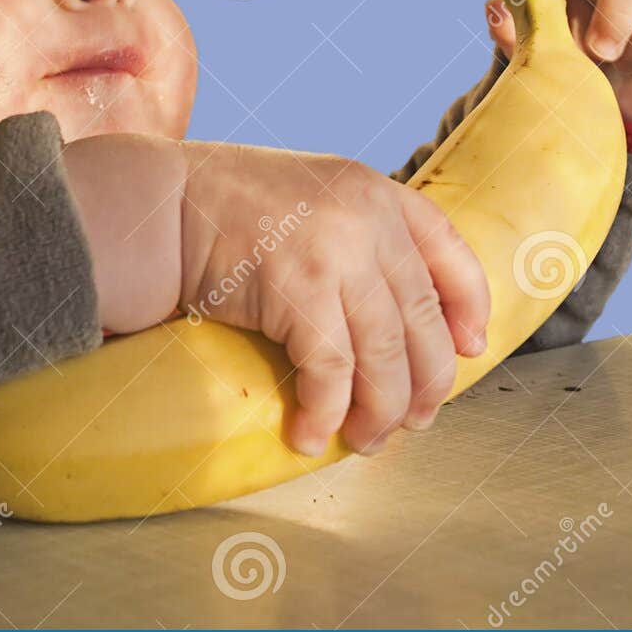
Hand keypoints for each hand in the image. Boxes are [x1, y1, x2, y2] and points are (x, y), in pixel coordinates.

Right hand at [178, 142, 489, 455]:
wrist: (161, 204)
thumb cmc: (225, 208)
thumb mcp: (311, 197)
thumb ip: (357, 234)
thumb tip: (396, 315)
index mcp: (375, 191)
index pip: (450, 251)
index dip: (468, 306)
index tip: (470, 347)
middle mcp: (368, 219)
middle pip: (421, 320)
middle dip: (425, 383)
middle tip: (415, 419)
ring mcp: (337, 254)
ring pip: (385, 357)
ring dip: (380, 412)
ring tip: (366, 440)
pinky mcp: (300, 293)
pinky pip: (332, 373)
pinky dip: (327, 414)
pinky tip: (313, 435)